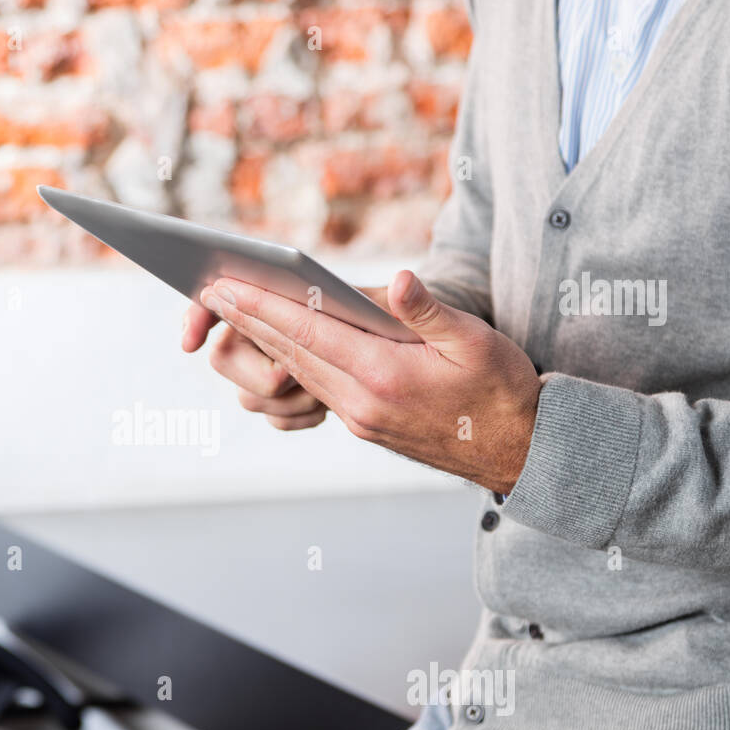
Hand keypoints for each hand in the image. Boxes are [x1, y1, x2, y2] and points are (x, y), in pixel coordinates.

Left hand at [197, 270, 542, 494]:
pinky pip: (319, 389)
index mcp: (383, 374)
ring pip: (301, 373)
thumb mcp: (475, 340)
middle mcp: (361, 402)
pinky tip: (280, 345)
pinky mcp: (366, 426)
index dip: (262, 306)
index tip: (226, 286)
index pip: (308, 331)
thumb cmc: (502, 389)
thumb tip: (398, 278)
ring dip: (264, 341)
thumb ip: (428, 311)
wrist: (519, 451)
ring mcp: (360, 419)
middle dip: (248, 320)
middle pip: (292, 351)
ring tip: (234, 312)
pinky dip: (293, 362)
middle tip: (210, 292)